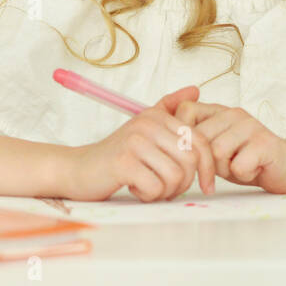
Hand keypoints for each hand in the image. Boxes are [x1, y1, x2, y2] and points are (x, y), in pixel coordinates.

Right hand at [65, 86, 216, 201]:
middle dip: (184, 183)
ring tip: (148, 187)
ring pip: (175, 177)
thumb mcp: (144, 128)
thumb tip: (195, 90)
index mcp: (157, 116)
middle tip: (166, 189)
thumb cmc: (116, 155)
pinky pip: (155, 188)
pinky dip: (148, 196)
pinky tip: (134, 188)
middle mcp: (147, 124)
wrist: (77, 169)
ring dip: (165, 192)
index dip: (208, 167)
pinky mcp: (123, 163)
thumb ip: (168, 109)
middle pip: (191, 160)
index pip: (200, 142)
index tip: (206, 186)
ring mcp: (134, 142)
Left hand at [174, 100, 285, 194]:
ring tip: (240, 166)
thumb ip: (196, 141)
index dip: (182, 136)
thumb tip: (162, 143)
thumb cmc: (248, 160)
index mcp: (219, 110)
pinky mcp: (265, 142)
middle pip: (199, 138)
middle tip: (224, 166)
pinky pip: (238, 166)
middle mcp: (233, 113)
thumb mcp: (216, 148)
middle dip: (206, 161)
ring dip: (225, 169)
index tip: (192, 156)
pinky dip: (243, 175)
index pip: (184, 111)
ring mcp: (250, 125)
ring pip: (216, 153)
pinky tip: (253, 170)